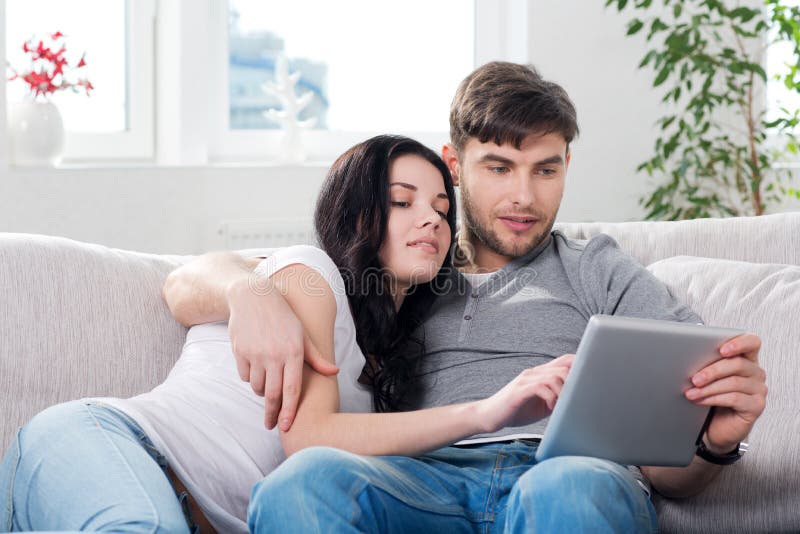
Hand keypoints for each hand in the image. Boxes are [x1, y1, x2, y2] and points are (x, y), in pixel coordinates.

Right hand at [227, 275, 338, 430]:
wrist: (253, 297)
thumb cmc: (283, 317)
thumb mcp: (302, 335)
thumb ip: (316, 358)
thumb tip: (334, 372)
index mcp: (293, 352)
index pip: (292, 389)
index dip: (289, 411)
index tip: (286, 426)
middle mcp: (274, 354)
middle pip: (272, 394)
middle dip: (272, 413)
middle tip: (271, 425)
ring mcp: (256, 353)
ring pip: (257, 386)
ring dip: (262, 390)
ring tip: (267, 382)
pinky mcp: (240, 351)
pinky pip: (245, 376)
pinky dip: (250, 377)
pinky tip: (255, 366)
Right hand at [478, 354, 573, 433]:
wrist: (488, 416)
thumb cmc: (515, 410)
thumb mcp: (541, 404)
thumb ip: (556, 398)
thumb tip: (578, 402)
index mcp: (540, 374)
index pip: (565, 360)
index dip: (581, 364)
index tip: (594, 377)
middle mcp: (533, 372)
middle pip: (564, 367)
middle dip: (576, 382)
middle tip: (579, 398)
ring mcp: (525, 380)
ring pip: (555, 376)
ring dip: (564, 392)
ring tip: (564, 406)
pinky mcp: (519, 391)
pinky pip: (541, 388)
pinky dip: (552, 398)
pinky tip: (552, 408)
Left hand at [685, 333, 766, 453]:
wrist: (715, 426)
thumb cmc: (711, 398)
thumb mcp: (708, 378)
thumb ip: (707, 363)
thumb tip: (688, 356)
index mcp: (746, 359)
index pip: (752, 342)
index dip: (739, 343)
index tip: (721, 349)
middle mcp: (756, 373)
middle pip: (737, 364)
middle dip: (711, 371)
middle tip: (693, 379)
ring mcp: (759, 390)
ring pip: (733, 382)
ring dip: (708, 388)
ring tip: (691, 393)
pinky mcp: (757, 406)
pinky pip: (735, 398)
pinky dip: (714, 398)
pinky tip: (700, 400)